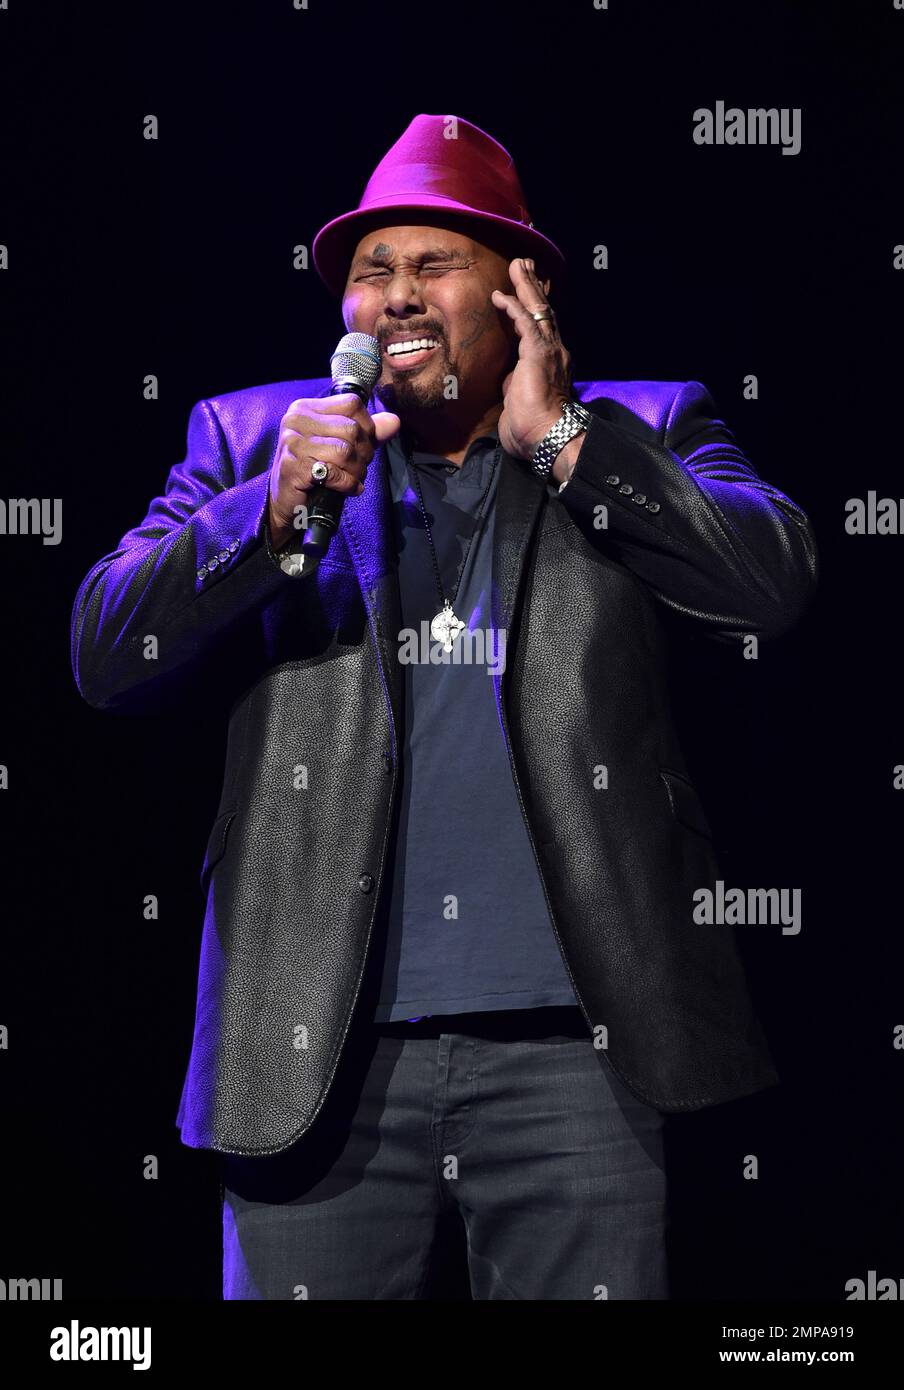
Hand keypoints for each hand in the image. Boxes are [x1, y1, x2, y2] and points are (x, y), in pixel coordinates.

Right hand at [268, 394, 399, 547]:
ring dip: (356, 472)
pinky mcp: (293, 467)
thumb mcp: (341, 446)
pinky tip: (344, 489)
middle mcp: (296, 420)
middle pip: (352, 429)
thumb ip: (368, 433)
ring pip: (345, 451)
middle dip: (364, 454)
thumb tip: (394, 421)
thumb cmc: (315, 472)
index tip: (361, 447)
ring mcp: (293, 443)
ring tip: (350, 480)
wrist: (287, 503)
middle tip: (356, 469)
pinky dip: (346, 484)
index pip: (352, 404)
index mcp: (307, 408)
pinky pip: (333, 472)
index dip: (367, 428)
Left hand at [490, 258, 572, 463]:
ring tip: (518, 265)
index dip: (533, 309)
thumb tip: (509, 382)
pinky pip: (525, 321)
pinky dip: (513, 306)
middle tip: (524, 265)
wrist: (546, 437)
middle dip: (532, 287)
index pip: (542, 329)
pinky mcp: (538, 353)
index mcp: (552, 365)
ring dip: (525, 286)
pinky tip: (501, 295)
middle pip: (543, 312)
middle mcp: (556, 353)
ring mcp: (549, 351)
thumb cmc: (531, 429)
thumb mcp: (520, 402)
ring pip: (538, 310)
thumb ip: (516, 386)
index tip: (523, 292)